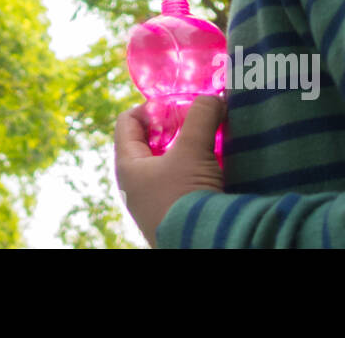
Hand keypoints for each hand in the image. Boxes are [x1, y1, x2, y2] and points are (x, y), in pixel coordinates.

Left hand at [114, 96, 225, 246]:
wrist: (201, 247)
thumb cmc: (184, 196)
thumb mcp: (193, 150)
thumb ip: (201, 117)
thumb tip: (212, 97)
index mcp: (128, 166)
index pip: (128, 122)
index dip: (150, 107)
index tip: (178, 104)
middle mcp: (136, 184)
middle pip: (150, 142)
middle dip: (175, 128)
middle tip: (198, 119)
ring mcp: (153, 201)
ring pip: (168, 163)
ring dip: (188, 149)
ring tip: (211, 139)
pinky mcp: (173, 213)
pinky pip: (181, 182)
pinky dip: (196, 169)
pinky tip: (216, 165)